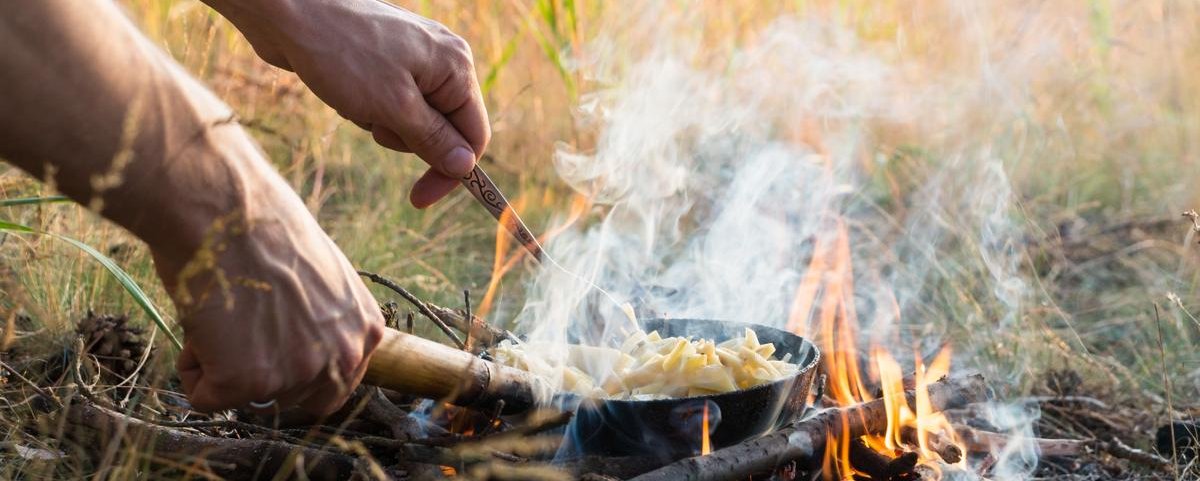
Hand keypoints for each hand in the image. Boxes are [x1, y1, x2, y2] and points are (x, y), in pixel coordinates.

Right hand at [153, 136, 384, 414]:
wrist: (223, 207)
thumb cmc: (262, 228)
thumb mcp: (321, 277)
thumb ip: (324, 320)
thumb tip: (299, 349)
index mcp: (366, 330)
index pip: (334, 384)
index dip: (293, 369)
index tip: (268, 346)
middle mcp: (342, 358)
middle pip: (290, 398)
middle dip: (257, 370)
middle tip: (238, 320)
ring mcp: (296, 374)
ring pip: (246, 398)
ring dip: (223, 364)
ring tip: (223, 309)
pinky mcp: (247, 384)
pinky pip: (205, 399)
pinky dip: (191, 369)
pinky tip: (200, 323)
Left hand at [208, 0, 489, 207]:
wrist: (288, 13)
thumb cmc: (343, 54)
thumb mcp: (394, 107)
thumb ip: (434, 140)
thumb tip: (467, 167)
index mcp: (456, 67)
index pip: (474, 135)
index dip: (450, 171)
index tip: (419, 198)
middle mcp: (442, 61)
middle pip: (442, 130)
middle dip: (406, 138)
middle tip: (375, 119)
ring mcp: (412, 60)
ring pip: (411, 121)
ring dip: (382, 124)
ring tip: (356, 100)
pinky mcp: (384, 63)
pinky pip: (389, 105)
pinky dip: (369, 110)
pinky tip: (346, 92)